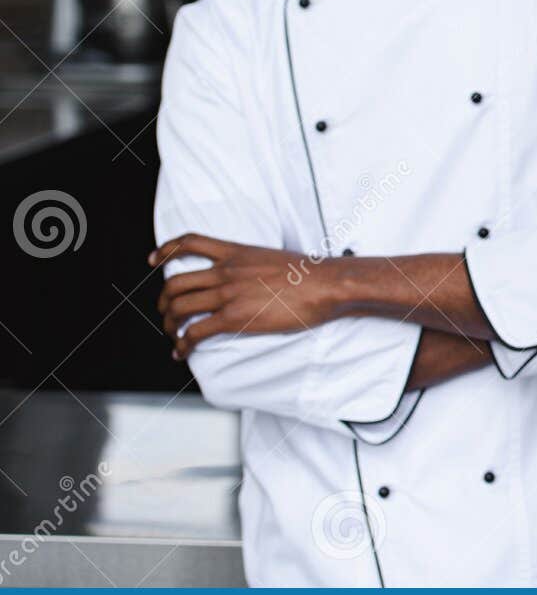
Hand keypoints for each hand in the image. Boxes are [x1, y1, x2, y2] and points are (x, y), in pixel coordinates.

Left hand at [151, 234, 336, 358]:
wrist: (325, 284)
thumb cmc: (310, 274)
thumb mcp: (275, 258)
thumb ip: (255, 264)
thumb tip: (253, 276)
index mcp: (236, 252)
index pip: (190, 242)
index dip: (165, 250)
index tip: (153, 260)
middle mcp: (226, 271)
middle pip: (176, 282)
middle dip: (164, 301)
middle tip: (166, 312)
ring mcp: (228, 294)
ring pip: (179, 307)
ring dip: (169, 324)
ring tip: (173, 334)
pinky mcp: (234, 318)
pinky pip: (195, 332)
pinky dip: (182, 344)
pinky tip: (182, 351)